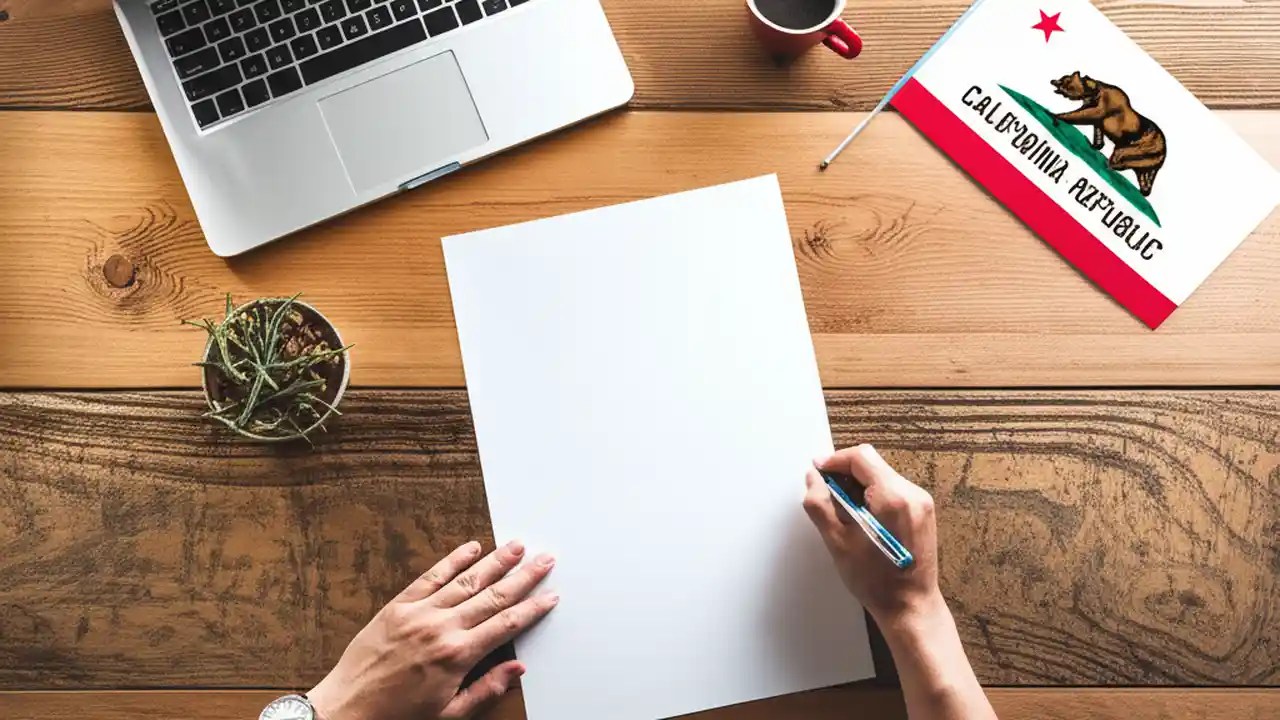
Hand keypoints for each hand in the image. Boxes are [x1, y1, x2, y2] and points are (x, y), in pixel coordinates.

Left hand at [308, 540, 557, 719]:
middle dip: (523, 576)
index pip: (506, 624)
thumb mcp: (448, 714)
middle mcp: (441, 628)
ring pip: (466, 580)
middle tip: (544, 560)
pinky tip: (470, 548)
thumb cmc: (397, 716)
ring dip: (495, 561)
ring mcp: (419, 613)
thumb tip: (517, 669)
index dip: (532, 608)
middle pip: (493, 595)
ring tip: (516, 546)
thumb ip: (486, 689)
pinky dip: (452, 561)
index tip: (550, 596)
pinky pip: (430, 577)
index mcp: (457, 655)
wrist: (347, 709)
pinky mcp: (398, 606)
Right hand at [803, 444, 940, 622]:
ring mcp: (921, 502)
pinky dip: (873, 495)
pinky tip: (862, 518)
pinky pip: (893, 489)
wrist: (910, 607)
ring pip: (882, 475)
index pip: (861, 457)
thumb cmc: (876, 581)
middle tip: (826, 494)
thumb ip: (820, 504)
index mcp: (893, 497)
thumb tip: (813, 478)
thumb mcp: (837, 541)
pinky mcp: (923, 512)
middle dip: (845, 473)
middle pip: (872, 464)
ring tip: (843, 511)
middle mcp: (912, 494)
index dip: (834, 460)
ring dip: (859, 485)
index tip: (818, 472)